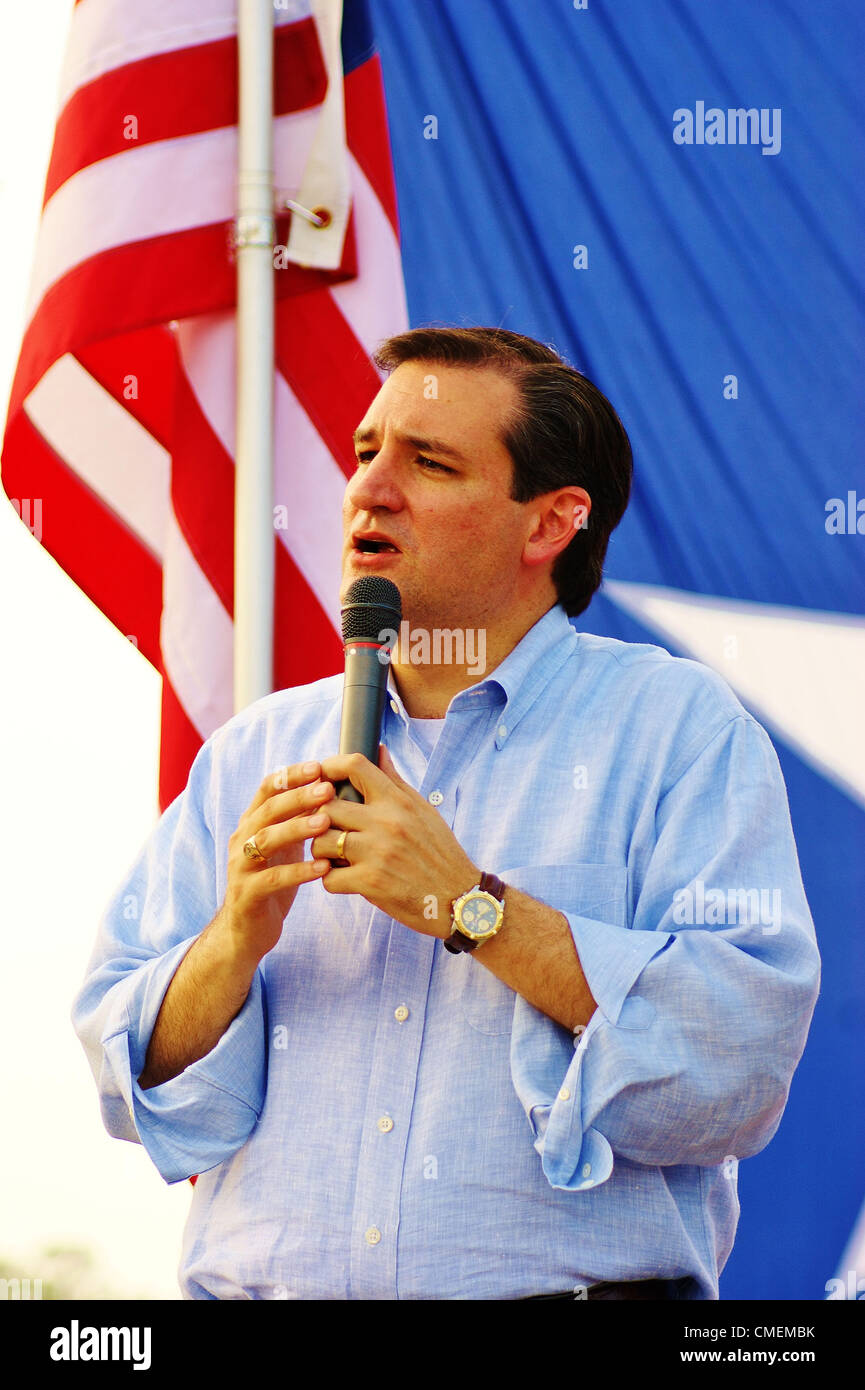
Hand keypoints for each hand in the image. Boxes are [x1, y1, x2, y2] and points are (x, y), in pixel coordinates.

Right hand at [221, 760, 333, 964]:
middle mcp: (242, 839)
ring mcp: (241, 867)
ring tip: (325, 823)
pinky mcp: (247, 895)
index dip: (292, 775)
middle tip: (327, 789)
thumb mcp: (286, 844)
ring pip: (266, 840)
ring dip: (296, 829)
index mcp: (252, 822)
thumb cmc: (275, 878)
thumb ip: (300, 817)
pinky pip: (272, 879)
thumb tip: (331, 784)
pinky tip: (323, 867)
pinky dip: (298, 872)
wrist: (246, 929)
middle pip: (267, 810)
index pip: (268, 788)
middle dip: (298, 797)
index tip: (319, 766)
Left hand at [313, 746, 479, 935]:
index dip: (331, 766)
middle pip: (327, 806)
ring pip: (321, 842)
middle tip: (326, 827)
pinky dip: (331, 880)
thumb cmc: (440, 852)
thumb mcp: (423, 810)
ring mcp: (376, 853)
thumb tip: (379, 749)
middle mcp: (386, 823)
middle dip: (319, 817)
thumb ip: (395, 781)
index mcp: (398, 801)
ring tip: (334, 856)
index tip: (321, 777)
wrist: (458, 898)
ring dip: (321, 851)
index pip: (356, 765)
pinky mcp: (370, 883)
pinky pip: (328, 877)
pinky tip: (344, 879)